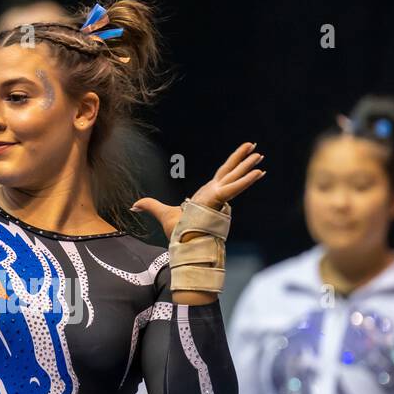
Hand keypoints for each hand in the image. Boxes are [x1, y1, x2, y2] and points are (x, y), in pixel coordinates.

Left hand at [130, 141, 264, 238]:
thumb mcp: (163, 214)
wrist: (184, 245)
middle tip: (256, 148)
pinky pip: (235, 188)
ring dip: (248, 166)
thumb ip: (150, 206)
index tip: (242, 157)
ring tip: (260, 155)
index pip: (222, 175)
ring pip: (235, 177)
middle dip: (242, 159)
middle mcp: (215, 194)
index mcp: (207, 195)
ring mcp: (219, 197)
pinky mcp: (219, 200)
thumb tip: (133, 205)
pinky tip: (259, 172)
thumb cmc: (179, 234)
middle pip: (231, 171)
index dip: (231, 165)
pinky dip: (246, 180)